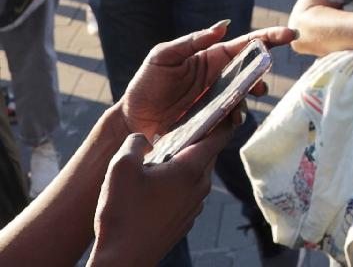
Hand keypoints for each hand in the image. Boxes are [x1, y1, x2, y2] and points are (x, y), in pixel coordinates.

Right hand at [89, 120, 240, 266]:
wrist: (123, 260)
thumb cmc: (121, 214)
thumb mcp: (120, 168)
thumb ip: (134, 143)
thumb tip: (144, 138)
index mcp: (191, 169)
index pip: (221, 135)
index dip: (227, 116)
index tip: (231, 103)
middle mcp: (200, 186)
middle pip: (208, 153)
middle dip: (198, 139)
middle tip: (182, 127)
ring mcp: (195, 205)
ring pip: (197, 173)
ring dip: (185, 163)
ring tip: (160, 159)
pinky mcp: (186, 219)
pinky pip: (188, 192)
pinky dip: (179, 183)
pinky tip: (155, 186)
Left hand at [120, 21, 297, 137]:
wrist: (133, 120)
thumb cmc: (146, 85)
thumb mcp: (163, 56)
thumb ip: (191, 41)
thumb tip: (224, 26)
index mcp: (213, 57)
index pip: (247, 43)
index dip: (271, 37)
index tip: (292, 34)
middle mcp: (222, 76)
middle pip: (254, 68)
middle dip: (265, 69)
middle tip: (263, 78)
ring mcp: (220, 98)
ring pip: (248, 92)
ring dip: (252, 93)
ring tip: (248, 97)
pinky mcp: (216, 118)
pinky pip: (235, 115)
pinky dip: (238, 115)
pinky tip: (233, 116)